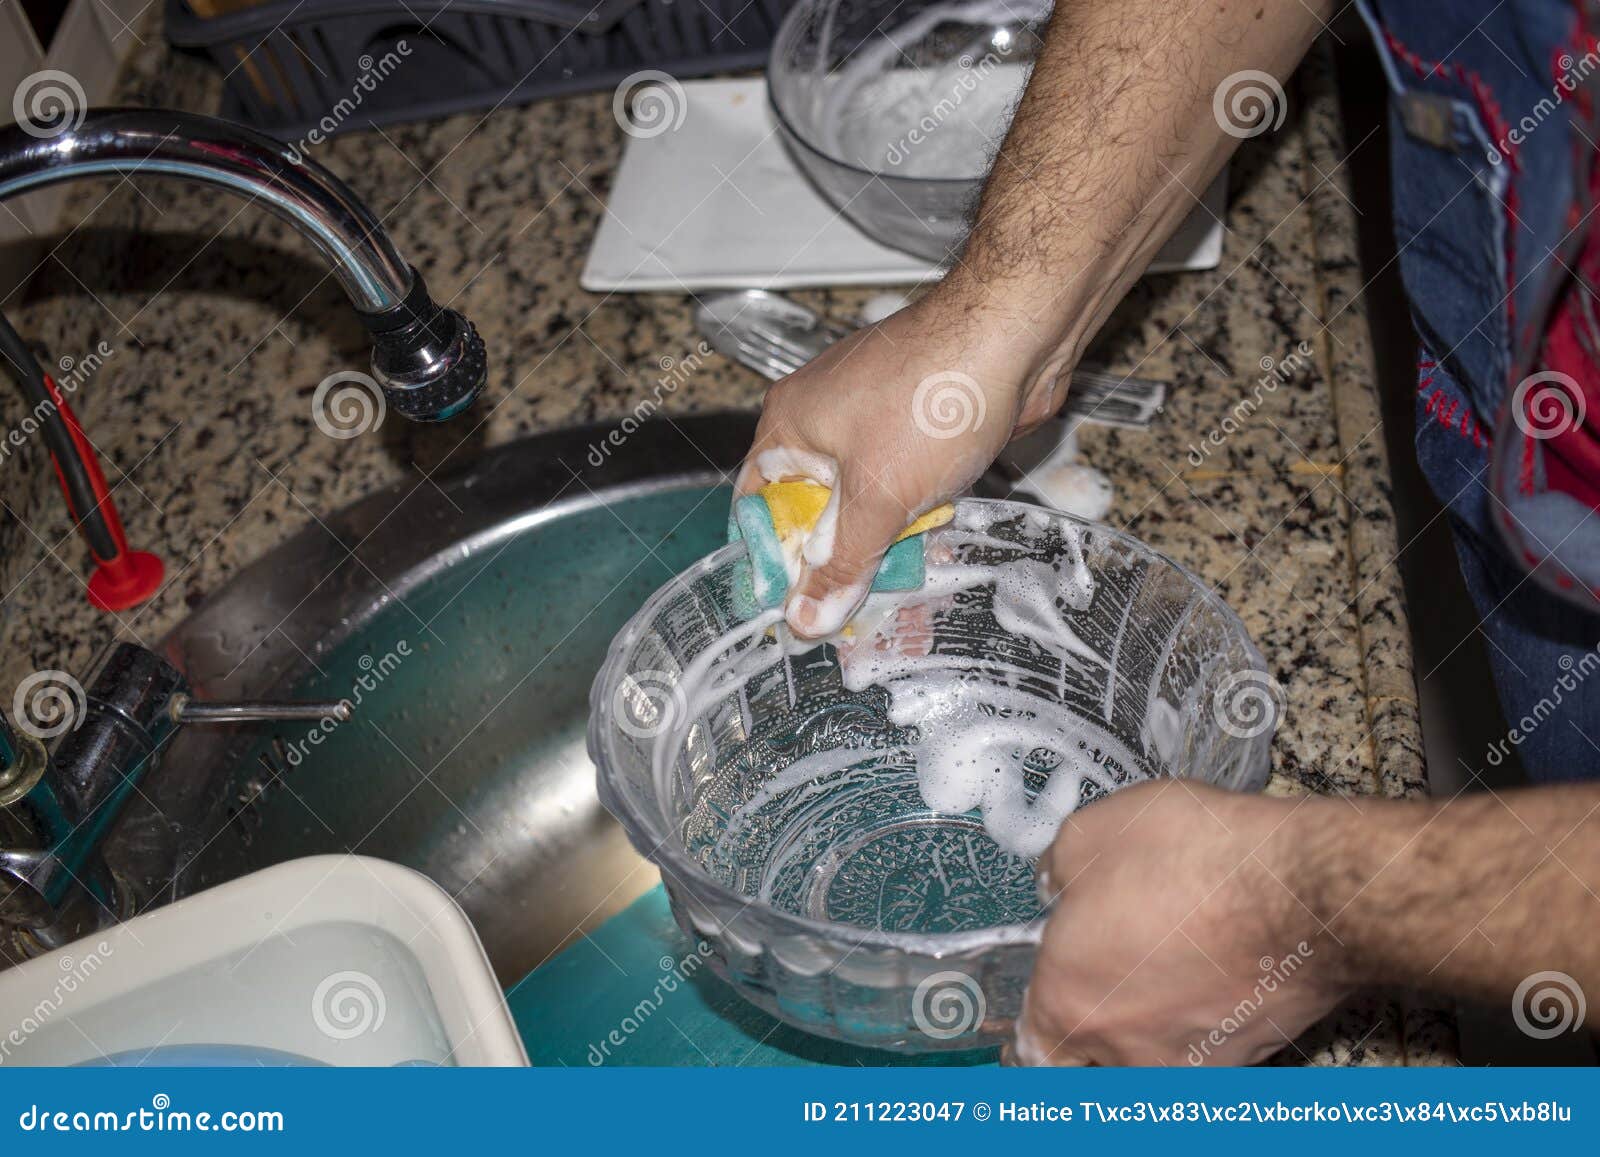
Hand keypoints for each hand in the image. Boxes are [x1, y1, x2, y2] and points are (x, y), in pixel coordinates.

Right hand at [736, 288, 1067, 638]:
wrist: (1017, 333)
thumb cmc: (936, 391)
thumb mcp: (879, 495)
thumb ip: (842, 561)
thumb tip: (807, 614)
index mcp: (792, 424)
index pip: (759, 506)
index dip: (774, 559)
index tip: (795, 605)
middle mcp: (826, 416)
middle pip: (816, 507)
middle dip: (838, 557)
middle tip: (855, 603)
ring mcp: (876, 415)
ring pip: (866, 496)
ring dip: (884, 538)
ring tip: (900, 578)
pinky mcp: (920, 420)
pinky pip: (906, 479)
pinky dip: (917, 511)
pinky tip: (935, 535)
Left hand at [1010, 780, 1346, 1065]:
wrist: (1300, 888)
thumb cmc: (1188, 856)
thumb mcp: (1090, 834)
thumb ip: (1057, 871)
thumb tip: (1058, 886)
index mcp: (1069, 1003)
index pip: (1033, 1049)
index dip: (1037, 1029)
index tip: (1044, 1014)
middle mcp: (1124, 1051)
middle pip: (1090, 1071)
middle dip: (1090, 1046)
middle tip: (1100, 1007)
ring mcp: (1192, 1062)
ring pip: (1152, 1067)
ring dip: (1150, 1040)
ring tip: (1167, 988)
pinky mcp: (1252, 1058)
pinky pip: (1211, 1054)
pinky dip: (1208, 1030)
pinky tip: (1220, 982)